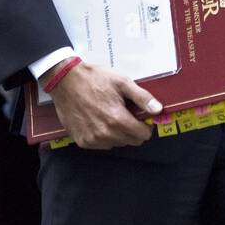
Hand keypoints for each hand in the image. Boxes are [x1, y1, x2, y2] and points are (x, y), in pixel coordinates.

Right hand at [41, 60, 162, 149]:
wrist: (66, 81)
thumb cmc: (95, 79)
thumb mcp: (122, 82)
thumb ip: (142, 98)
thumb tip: (158, 110)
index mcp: (117, 120)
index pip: (143, 135)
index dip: (146, 125)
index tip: (142, 117)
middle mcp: (105, 134)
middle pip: (131, 141)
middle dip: (133, 129)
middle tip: (126, 113)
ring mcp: (92, 140)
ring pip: (117, 143)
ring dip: (119, 133)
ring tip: (110, 114)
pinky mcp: (82, 142)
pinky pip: (102, 145)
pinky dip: (104, 136)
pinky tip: (99, 120)